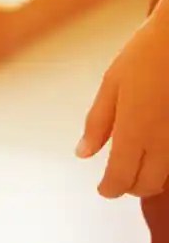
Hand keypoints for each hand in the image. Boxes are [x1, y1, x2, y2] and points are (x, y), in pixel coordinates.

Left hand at [79, 3, 168, 197]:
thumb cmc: (147, 54)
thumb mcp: (112, 84)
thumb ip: (98, 122)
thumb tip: (83, 153)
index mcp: (135, 130)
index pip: (121, 179)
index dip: (110, 189)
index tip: (103, 189)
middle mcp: (164, 141)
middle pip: (148, 185)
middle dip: (130, 186)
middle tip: (119, 177)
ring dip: (152, 178)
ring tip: (138, 163)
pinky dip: (168, 163)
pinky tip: (158, 148)